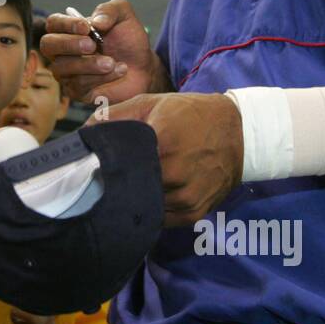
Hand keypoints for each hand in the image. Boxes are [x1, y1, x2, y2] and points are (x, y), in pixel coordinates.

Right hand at [42, 0, 166, 104]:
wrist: (143, 66)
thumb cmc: (128, 40)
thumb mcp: (123, 16)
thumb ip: (109, 10)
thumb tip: (95, 22)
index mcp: (69, 29)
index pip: (53, 23)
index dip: (66, 24)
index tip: (86, 27)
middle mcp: (62, 51)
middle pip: (47, 45)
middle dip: (68, 44)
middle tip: (92, 45)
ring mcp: (67, 72)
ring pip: (62, 68)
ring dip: (89, 64)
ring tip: (112, 61)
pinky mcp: (77, 92)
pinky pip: (78, 86)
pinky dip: (100, 78)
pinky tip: (118, 71)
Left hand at [96, 92, 243, 225]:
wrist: (240, 134)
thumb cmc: (191, 115)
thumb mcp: (152, 103)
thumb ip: (115, 116)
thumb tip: (84, 132)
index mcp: (160, 145)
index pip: (117, 166)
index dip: (102, 168)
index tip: (91, 168)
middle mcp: (173, 175)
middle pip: (129, 189)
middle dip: (117, 185)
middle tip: (108, 179)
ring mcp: (185, 198)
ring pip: (144, 206)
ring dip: (136, 199)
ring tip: (131, 186)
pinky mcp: (193, 214)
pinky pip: (161, 219)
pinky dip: (153, 209)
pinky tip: (151, 194)